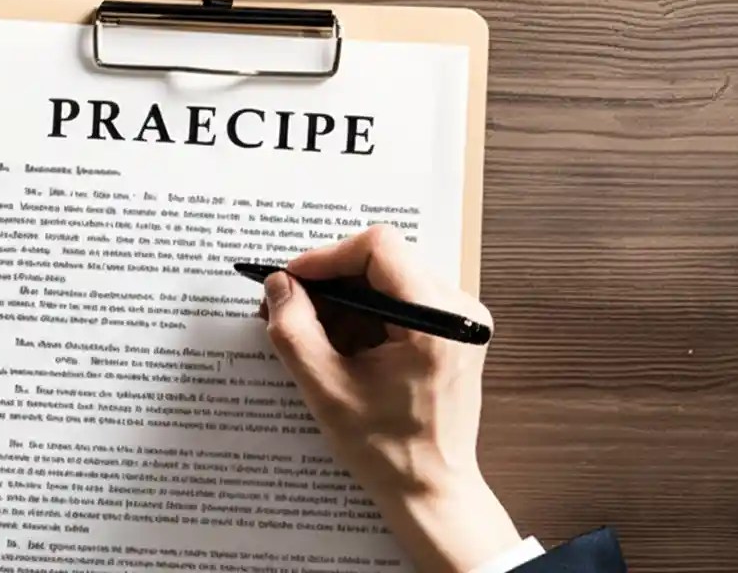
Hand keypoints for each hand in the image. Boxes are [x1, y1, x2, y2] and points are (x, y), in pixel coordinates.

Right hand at [263, 226, 520, 572]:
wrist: (432, 490)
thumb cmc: (387, 451)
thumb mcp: (326, 390)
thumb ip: (294, 330)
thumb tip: (277, 283)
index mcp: (437, 320)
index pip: (379, 247)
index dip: (326, 256)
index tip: (290, 280)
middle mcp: (459, 310)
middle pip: (383, 260)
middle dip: (330, 281)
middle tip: (288, 306)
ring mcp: (459, 320)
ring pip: (387, 278)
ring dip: (344, 300)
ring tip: (310, 333)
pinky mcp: (452, 331)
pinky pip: (399, 300)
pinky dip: (363, 315)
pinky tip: (338, 345)